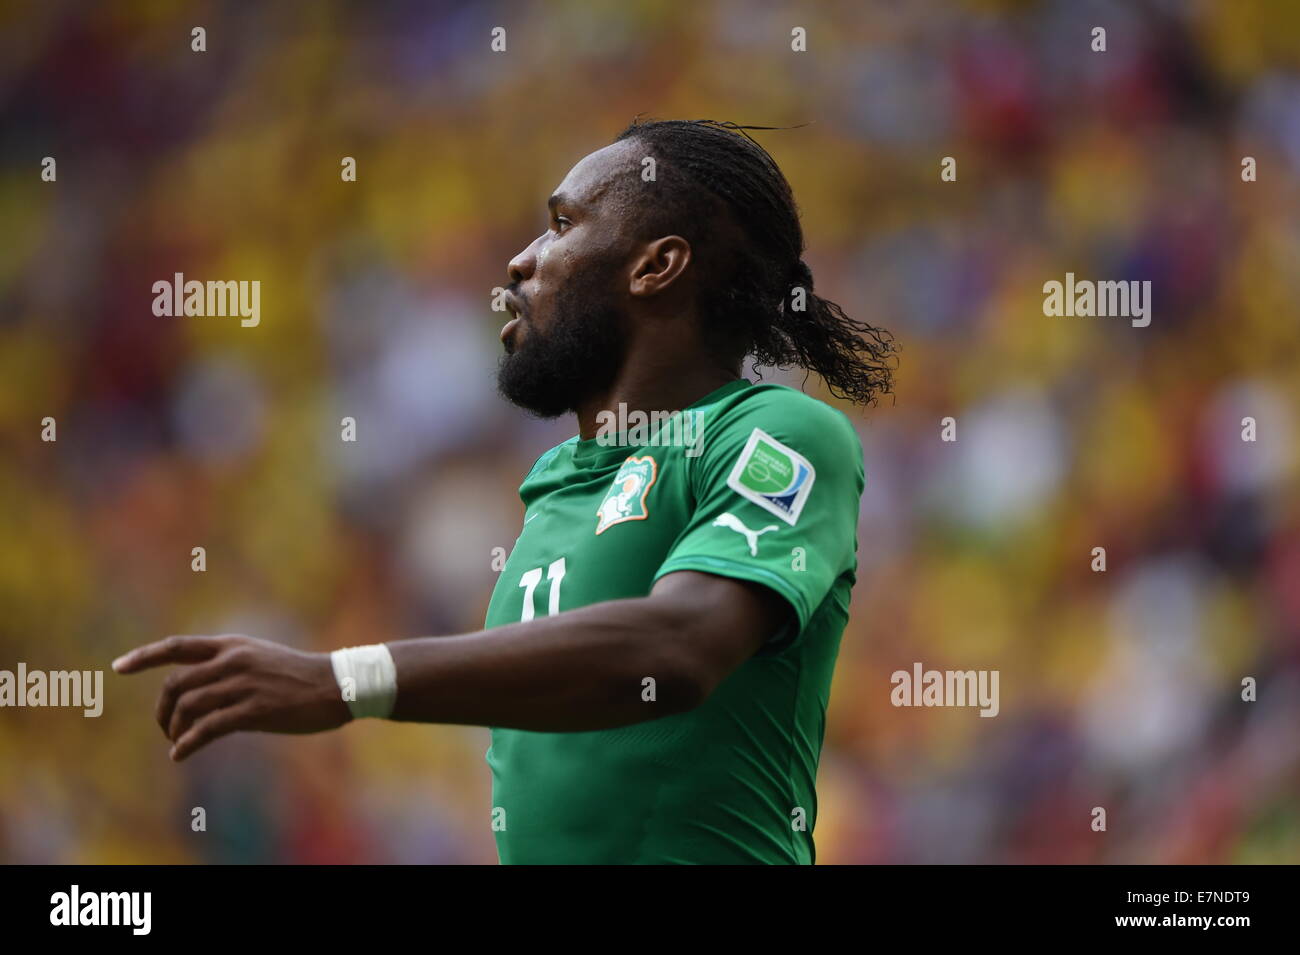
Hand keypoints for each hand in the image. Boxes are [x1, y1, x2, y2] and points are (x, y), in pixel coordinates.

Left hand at [112, 634, 351, 761]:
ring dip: (174, 730)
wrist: (339, 685)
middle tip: (164, 728)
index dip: (144, 656)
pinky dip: (188, 743)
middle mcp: (234, 661)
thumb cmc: (300, 675)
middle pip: (176, 683)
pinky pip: (208, 729)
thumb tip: (196, 689)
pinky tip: (180, 755)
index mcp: (233, 645)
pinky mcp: (255, 710)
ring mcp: (244, 685)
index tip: (118, 667)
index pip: (178, 646)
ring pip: (189, 707)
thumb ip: (229, 667)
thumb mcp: (261, 659)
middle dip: (162, 710)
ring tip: (176, 743)